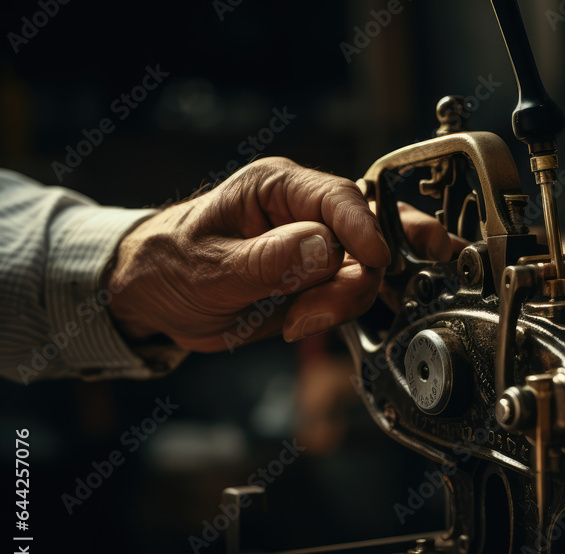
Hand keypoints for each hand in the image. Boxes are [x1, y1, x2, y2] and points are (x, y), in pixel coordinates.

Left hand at [106, 157, 454, 350]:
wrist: (156, 297)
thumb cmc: (168, 266)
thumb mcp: (209, 267)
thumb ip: (268, 260)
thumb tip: (324, 247)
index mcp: (275, 186)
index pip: (339, 197)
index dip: (364, 229)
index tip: (375, 261)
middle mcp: (304, 210)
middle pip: (364, 237)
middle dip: (350, 281)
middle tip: (311, 314)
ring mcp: (317, 245)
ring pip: (363, 271)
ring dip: (339, 304)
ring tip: (294, 321)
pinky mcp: (321, 277)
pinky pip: (351, 294)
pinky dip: (335, 314)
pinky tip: (298, 322)